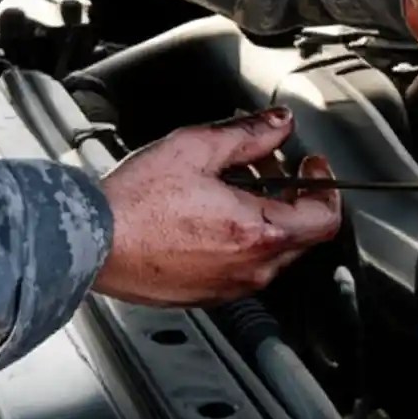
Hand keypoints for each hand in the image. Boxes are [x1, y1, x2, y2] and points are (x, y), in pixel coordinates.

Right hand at [95, 108, 340, 306]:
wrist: (92, 243)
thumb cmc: (135, 204)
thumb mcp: (197, 149)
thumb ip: (248, 135)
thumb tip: (279, 124)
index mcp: (257, 234)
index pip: (324, 219)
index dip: (325, 186)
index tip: (312, 166)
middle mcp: (250, 269)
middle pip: (301, 235)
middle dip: (292, 196)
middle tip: (269, 166)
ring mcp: (229, 287)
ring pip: (272, 252)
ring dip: (266, 215)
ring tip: (233, 184)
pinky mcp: (207, 295)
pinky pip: (242, 266)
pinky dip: (242, 237)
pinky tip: (212, 212)